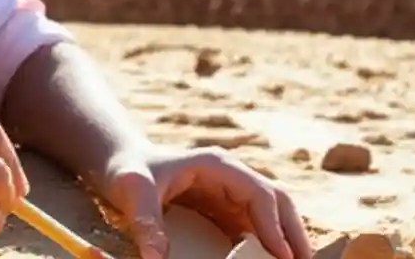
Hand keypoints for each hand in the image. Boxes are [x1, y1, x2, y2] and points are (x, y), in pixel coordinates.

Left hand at [97, 148, 311, 258]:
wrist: (120, 165)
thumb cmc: (128, 172)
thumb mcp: (133, 192)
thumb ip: (146, 223)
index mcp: (218, 165)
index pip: (259, 192)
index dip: (274, 224)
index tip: (283, 255)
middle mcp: (231, 177)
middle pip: (277, 201)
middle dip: (294, 232)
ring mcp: (231, 194)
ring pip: (272, 215)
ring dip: (287, 241)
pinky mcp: (225, 211)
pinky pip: (255, 229)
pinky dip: (268, 247)